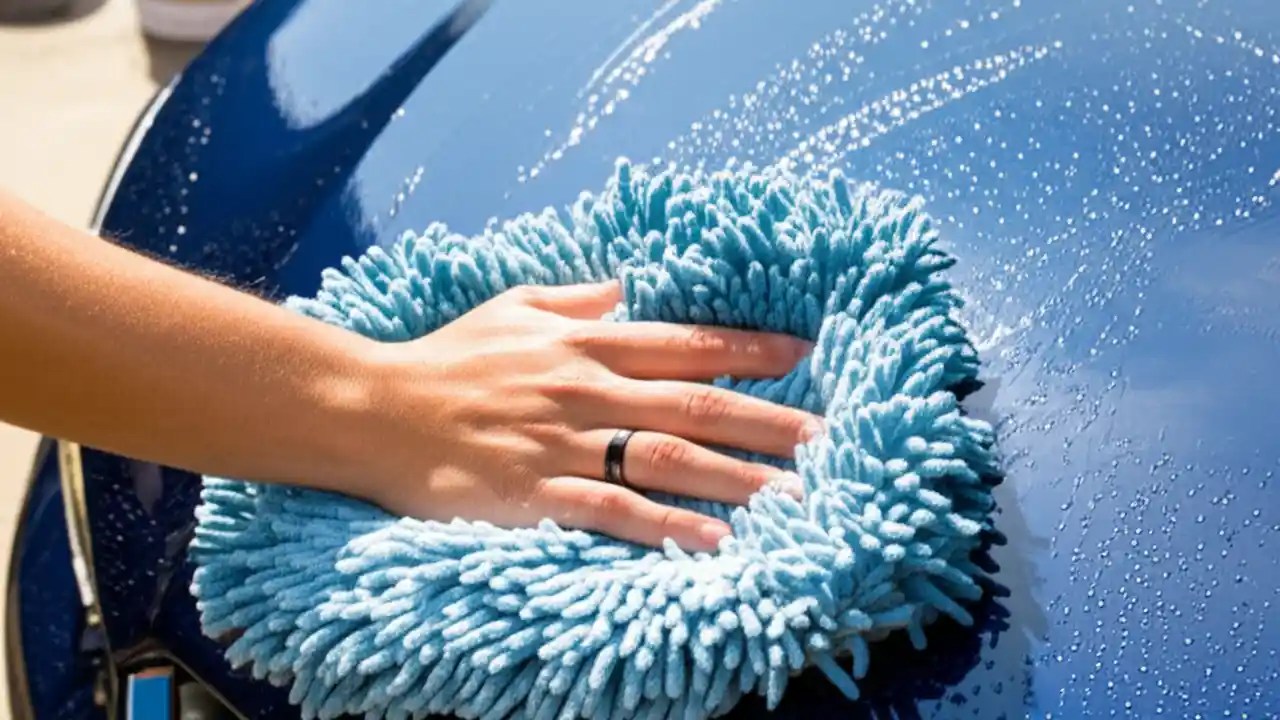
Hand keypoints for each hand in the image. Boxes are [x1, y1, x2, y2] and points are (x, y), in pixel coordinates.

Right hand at [349, 281, 817, 550]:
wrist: (372, 409)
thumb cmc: (444, 359)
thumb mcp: (511, 308)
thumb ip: (575, 301)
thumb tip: (629, 289)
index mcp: (583, 344)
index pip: (684, 342)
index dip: (748, 348)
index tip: (804, 355)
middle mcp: (584, 389)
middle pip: (694, 404)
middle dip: (768, 420)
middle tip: (828, 437)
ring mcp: (562, 443)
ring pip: (667, 458)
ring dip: (736, 477)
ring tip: (795, 496)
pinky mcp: (535, 493)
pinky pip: (614, 511)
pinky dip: (666, 526)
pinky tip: (714, 541)